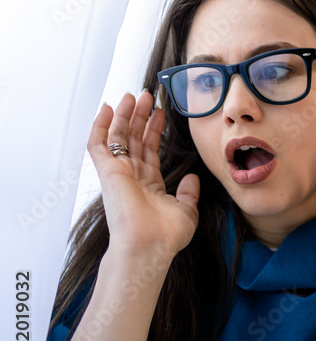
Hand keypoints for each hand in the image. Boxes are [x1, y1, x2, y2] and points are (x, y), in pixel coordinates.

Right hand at [88, 91, 199, 255]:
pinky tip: (108, 108)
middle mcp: (132, 176)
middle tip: (147, 95)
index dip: (154, 130)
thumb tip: (192, 178)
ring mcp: (118, 173)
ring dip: (125, 115)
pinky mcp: (107, 171)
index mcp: (148, 184)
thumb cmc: (166, 235)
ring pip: (118, 137)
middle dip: (140, 116)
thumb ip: (188, 193)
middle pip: (134, 139)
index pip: (149, 150)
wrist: (150, 246)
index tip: (161, 112)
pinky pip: (98, 144)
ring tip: (134, 95)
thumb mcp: (186, 210)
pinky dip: (101, 125)